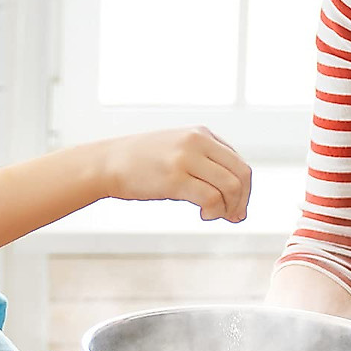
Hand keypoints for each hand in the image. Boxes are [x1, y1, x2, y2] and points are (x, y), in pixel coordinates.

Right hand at [100, 126, 251, 222]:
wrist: (106, 163)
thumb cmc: (142, 163)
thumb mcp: (178, 149)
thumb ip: (204, 160)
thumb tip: (233, 192)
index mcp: (201, 133)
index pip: (239, 162)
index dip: (244, 189)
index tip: (237, 206)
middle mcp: (197, 141)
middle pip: (241, 174)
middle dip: (242, 200)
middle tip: (234, 217)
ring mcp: (186, 158)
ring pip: (230, 186)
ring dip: (229, 208)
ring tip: (215, 216)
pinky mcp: (175, 178)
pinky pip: (211, 198)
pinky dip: (214, 211)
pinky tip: (204, 215)